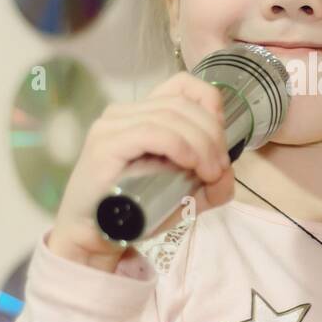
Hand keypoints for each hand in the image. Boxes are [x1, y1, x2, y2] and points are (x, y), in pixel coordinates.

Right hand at [46, 72, 234, 270]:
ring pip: (172, 116)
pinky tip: (192, 164)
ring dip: (202, 144)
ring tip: (210, 173)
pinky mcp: (106, 144)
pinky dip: (181, 145)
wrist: (94, 238)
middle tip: (219, 168)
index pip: (181, 84)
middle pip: (183, 104)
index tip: (221, 137)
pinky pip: (152, 132)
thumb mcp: (184, 193)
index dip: (210, 102)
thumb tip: (228, 172)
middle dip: (213, 134)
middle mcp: (124, 112)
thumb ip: (210, 181)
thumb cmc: (135, 212)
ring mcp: (112, 126)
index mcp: (142, 114)